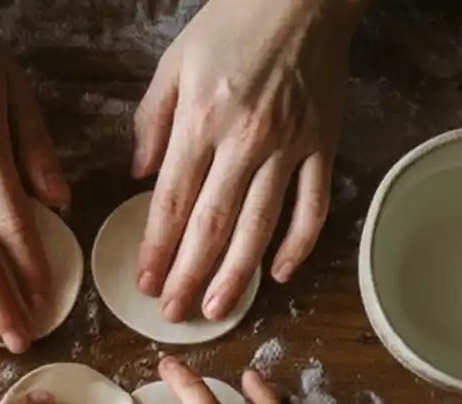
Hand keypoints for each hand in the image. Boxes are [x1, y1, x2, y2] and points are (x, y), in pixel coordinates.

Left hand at [132, 0, 362, 321]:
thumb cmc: (232, 24)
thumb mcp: (174, 62)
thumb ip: (152, 121)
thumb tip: (138, 176)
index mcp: (202, 120)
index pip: (173, 201)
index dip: (157, 248)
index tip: (145, 284)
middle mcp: (245, 141)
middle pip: (213, 226)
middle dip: (188, 276)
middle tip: (173, 315)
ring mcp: (289, 147)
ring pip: (259, 226)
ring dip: (235, 275)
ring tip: (215, 310)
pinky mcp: (323, 147)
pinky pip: (313, 207)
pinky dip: (297, 246)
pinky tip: (278, 275)